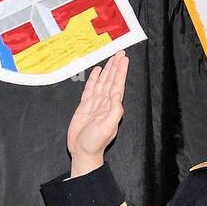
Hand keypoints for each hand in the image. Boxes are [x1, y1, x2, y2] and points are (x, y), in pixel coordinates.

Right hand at [67, 51, 127, 176]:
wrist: (82, 151)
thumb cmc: (95, 143)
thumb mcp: (107, 128)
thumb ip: (114, 112)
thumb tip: (117, 97)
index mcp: (112, 107)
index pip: (118, 85)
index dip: (120, 71)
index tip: (123, 59)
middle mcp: (105, 103)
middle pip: (111, 80)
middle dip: (116, 67)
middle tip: (120, 53)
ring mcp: (95, 104)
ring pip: (102, 82)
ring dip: (107, 70)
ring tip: (111, 59)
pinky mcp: (85, 106)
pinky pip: (90, 89)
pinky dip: (94, 79)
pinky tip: (97, 72)